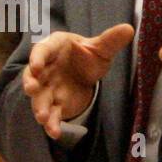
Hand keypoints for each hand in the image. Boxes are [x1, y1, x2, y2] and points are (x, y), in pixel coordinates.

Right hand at [22, 24, 133, 139]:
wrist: (84, 73)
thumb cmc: (87, 56)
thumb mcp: (101, 48)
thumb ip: (111, 40)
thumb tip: (129, 28)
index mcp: (53, 47)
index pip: (42, 50)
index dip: (37, 58)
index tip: (36, 67)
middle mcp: (45, 68)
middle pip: (34, 77)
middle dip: (31, 84)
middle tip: (31, 90)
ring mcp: (47, 87)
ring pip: (40, 98)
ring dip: (39, 107)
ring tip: (42, 118)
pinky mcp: (55, 104)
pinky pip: (51, 114)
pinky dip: (52, 124)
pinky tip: (54, 133)